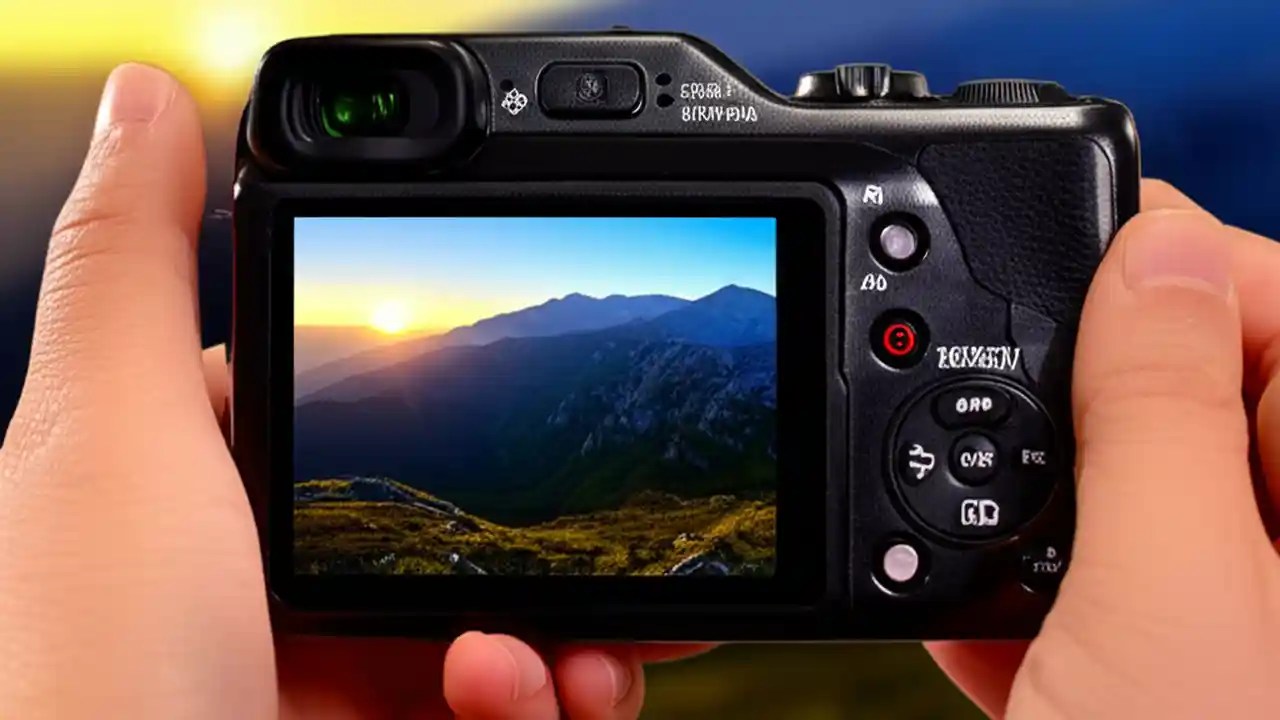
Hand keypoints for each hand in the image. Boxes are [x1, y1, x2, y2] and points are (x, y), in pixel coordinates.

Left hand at [0, 63, 702, 718]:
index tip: (534, 405)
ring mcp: (321, 695)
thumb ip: (136, 265)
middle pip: (447, 533)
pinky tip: (535, 700)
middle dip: (541, 544)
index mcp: (193, 500)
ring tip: (570, 659)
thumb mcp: (110, 445)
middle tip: (617, 557)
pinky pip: (505, 716)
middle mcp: (257, 596)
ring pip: (496, 635)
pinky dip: (546, 707)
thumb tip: (153, 92)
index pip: (350, 416)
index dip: (452, 407)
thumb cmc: (78, 676)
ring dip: (565, 639)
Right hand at [927, 180, 1279, 717]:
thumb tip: (1155, 249)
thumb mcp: (1169, 592)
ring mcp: (1220, 626)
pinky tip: (974, 616)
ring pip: (1127, 496)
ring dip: (1035, 498)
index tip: (1090, 246)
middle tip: (1010, 402)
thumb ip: (1162, 414)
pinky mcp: (1144, 678)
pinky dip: (1013, 591)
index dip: (1197, 268)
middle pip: (1198, 400)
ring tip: (977, 517)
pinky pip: (1086, 588)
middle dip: (1090, 390)